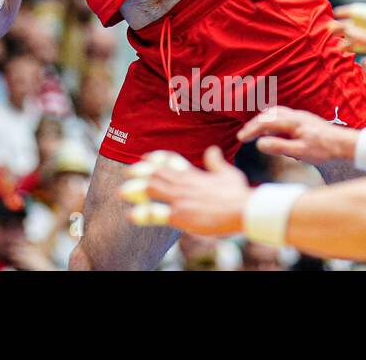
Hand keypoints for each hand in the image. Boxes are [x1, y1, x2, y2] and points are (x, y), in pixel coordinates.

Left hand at [121, 146, 248, 236]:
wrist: (244, 209)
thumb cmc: (238, 194)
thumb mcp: (228, 173)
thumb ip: (216, 162)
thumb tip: (213, 149)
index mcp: (193, 174)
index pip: (170, 161)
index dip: (156, 158)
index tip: (145, 157)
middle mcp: (183, 183)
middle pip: (156, 173)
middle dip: (140, 172)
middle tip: (127, 172)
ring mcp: (180, 198)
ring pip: (152, 189)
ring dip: (135, 190)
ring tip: (121, 192)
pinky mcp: (181, 215)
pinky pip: (157, 213)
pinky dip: (143, 214)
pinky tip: (131, 216)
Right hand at [238, 106, 357, 164]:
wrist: (343, 143)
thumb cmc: (323, 149)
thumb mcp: (300, 152)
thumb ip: (279, 147)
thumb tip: (259, 144)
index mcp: (291, 122)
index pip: (265, 123)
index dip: (251, 130)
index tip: (241, 138)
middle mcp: (293, 115)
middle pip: (267, 115)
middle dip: (253, 124)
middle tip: (244, 135)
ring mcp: (299, 115)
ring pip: (275, 112)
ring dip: (262, 119)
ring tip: (255, 129)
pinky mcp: (304, 118)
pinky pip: (282, 113)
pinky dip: (271, 118)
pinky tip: (274, 127)